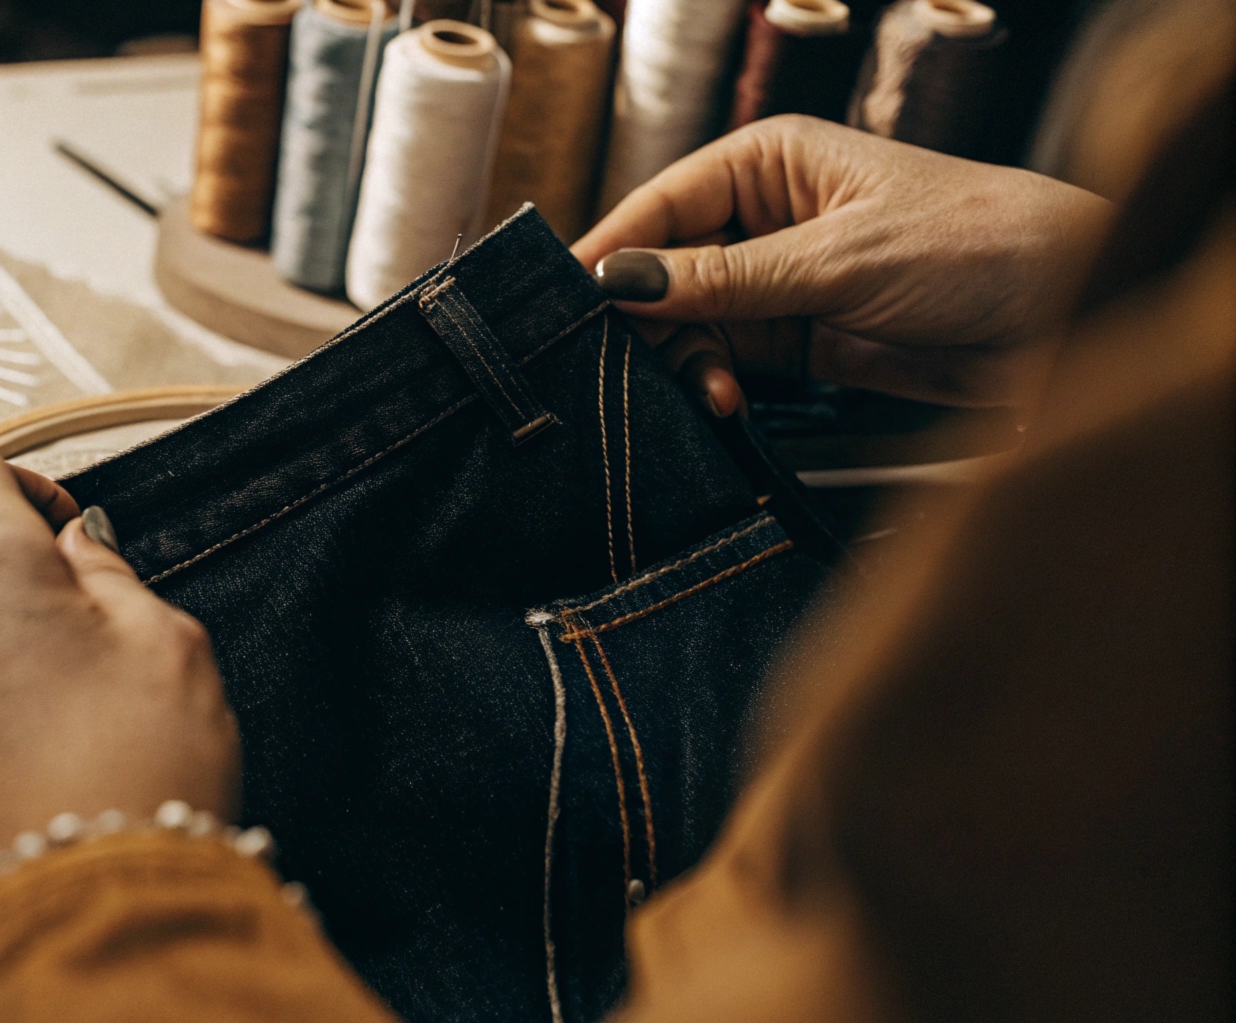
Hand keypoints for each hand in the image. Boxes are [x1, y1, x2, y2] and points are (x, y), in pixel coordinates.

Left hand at [0, 447, 240, 898]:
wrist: (84, 921)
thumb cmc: (133, 780)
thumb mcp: (166, 646)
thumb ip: (112, 578)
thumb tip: (82, 550)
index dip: (22, 483)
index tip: (67, 527)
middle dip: (13, 574)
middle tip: (89, 621)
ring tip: (74, 701)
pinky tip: (44, 757)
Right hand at [572, 115, 1112, 413]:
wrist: (1071, 314)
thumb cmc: (979, 245)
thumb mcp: (840, 259)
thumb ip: (726, 279)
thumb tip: (626, 283)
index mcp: (774, 161)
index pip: (662, 203)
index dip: (611, 252)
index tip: (565, 302)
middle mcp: (768, 217)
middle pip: (665, 269)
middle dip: (644, 321)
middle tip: (620, 366)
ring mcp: (782, 283)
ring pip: (690, 323)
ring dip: (682, 362)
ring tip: (702, 392)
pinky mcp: (802, 342)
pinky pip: (728, 361)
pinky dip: (713, 386)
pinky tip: (721, 404)